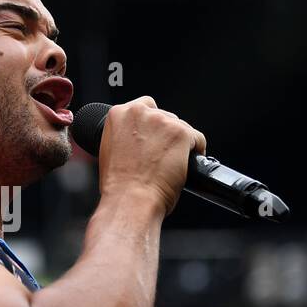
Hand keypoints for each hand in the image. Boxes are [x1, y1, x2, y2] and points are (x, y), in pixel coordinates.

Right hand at [96, 96, 206, 216]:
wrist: (130, 200)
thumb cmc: (119, 185)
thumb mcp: (110, 151)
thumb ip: (124, 136)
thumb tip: (136, 139)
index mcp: (118, 115)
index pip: (144, 107)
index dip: (151, 126)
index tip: (153, 137)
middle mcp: (140, 113)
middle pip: (164, 116)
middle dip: (165, 135)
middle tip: (161, 156)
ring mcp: (162, 121)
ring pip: (181, 127)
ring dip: (179, 144)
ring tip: (171, 164)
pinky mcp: (181, 133)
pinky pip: (197, 139)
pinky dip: (196, 152)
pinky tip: (185, 165)